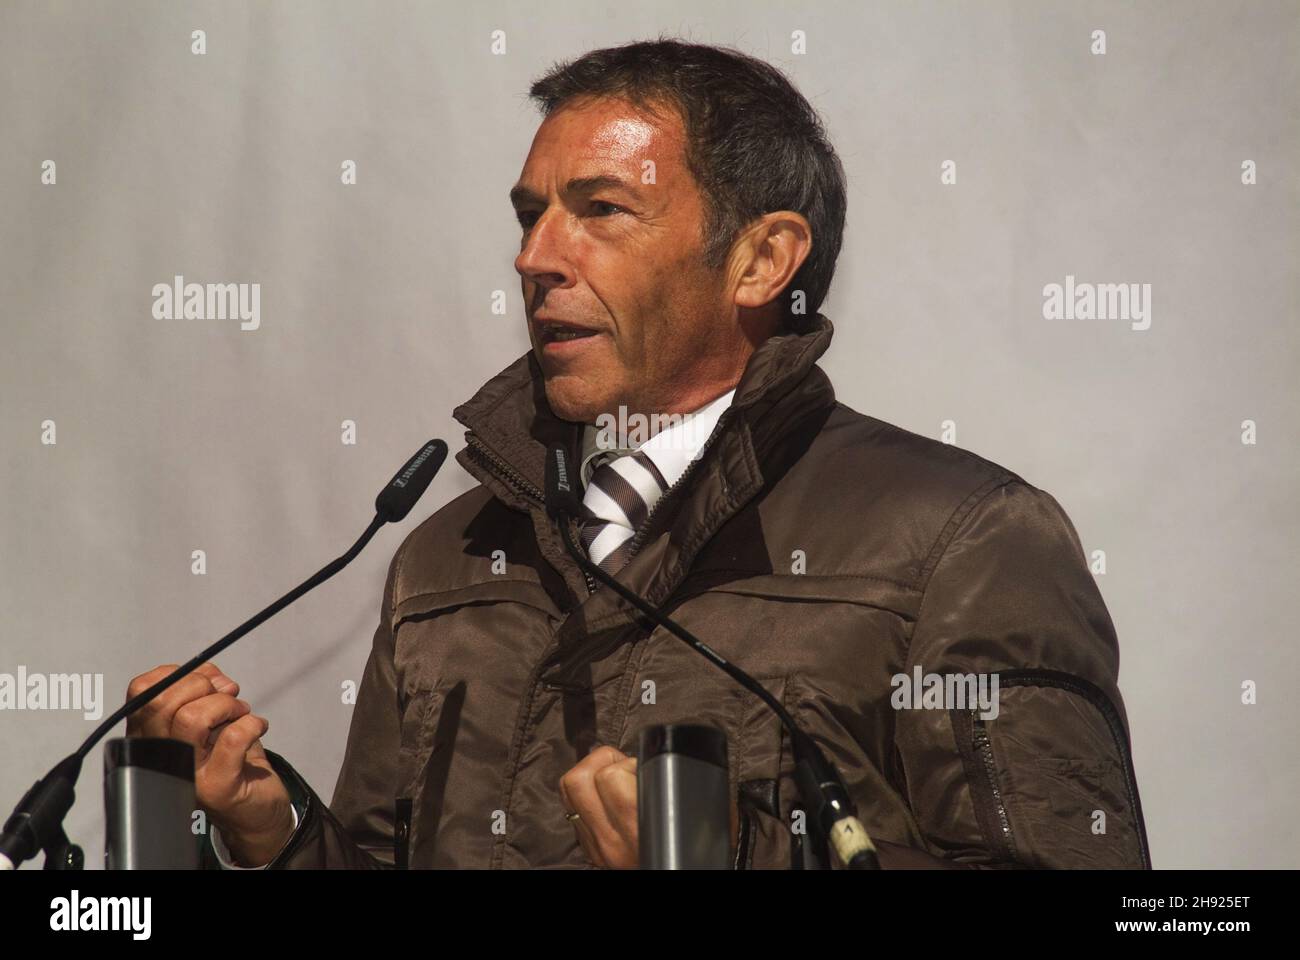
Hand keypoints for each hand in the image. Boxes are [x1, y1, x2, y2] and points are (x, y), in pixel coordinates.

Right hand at [125, 661, 293, 865]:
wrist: (253, 807)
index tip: (203, 678)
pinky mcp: (217, 787)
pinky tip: (258, 727)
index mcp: (150, 736)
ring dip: (227, 705)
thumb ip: (202, 688)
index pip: (141, 691)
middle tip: (227, 695)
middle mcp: (160, 757)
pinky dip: (253, 723)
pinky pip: (233, 738)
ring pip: (192, 718)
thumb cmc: (229, 756)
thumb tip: (209, 674)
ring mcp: (186, 774)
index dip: (174, 674)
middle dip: (203, 685)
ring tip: (240, 713)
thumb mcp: (210, 713)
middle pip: (164, 702)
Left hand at [558, 744, 740, 868]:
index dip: (627, 762)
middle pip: (579, 779)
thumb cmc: (699, 853)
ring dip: (588, 774)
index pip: (610, 777)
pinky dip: (585, 795)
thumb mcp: (707, 818)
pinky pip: (572, 809)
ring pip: (569, 791)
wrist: (682, 877)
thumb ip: (684, 786)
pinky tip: (606, 797)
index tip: (643, 767)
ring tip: (611, 776)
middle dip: (600, 761)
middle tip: (622, 766)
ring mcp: (597, 847)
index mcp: (640, 831)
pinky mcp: (591, 850)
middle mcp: (612, 841)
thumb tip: (670, 754)